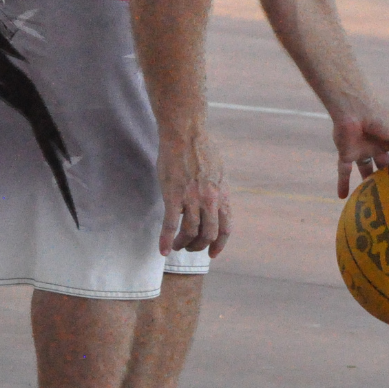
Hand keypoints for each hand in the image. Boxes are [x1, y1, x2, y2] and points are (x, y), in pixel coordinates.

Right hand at [156, 128, 231, 257]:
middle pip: (209, 234)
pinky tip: (162, 251)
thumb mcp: (218, 172)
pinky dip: (166, 241)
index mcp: (222, 194)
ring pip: (190, 233)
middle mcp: (210, 199)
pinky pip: (170, 225)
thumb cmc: (201, 149)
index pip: (226, 228)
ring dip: (183, 244)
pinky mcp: (173, 196)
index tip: (212, 253)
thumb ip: (217, 191)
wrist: (185, 134)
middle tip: (190, 248)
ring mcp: (192, 198)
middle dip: (199, 246)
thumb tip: (217, 202)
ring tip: (176, 246)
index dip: (220, 244)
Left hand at [332, 98, 388, 198]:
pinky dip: (343, 183)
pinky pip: (344, 171)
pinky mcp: (346, 153)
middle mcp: (377, 145)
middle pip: (384, 165)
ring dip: (367, 181)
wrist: (355, 111)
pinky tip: (343, 198)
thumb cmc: (382, 119)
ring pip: (365, 168)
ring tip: (372, 199)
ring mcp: (361, 150)